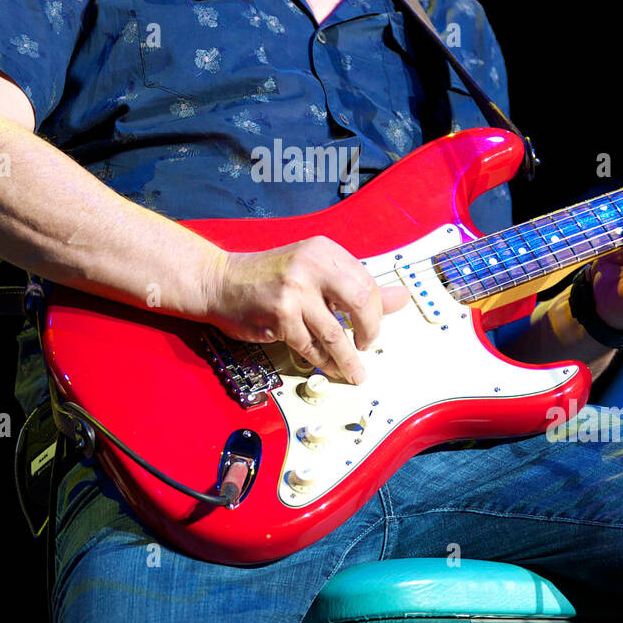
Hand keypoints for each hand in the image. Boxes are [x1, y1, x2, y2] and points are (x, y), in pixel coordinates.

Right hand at [201, 236, 409, 383]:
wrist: (221, 282)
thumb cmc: (268, 277)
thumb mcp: (314, 271)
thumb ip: (356, 285)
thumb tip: (402, 297)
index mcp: (325, 250)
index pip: (366, 282)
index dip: (375, 310)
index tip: (372, 326)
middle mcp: (312, 265)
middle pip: (360, 302)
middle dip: (369, 331)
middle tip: (368, 345)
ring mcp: (295, 290)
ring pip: (335, 333)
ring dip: (347, 358)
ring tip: (354, 371)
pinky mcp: (281, 314)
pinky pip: (310, 346)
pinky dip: (322, 360)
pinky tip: (327, 365)